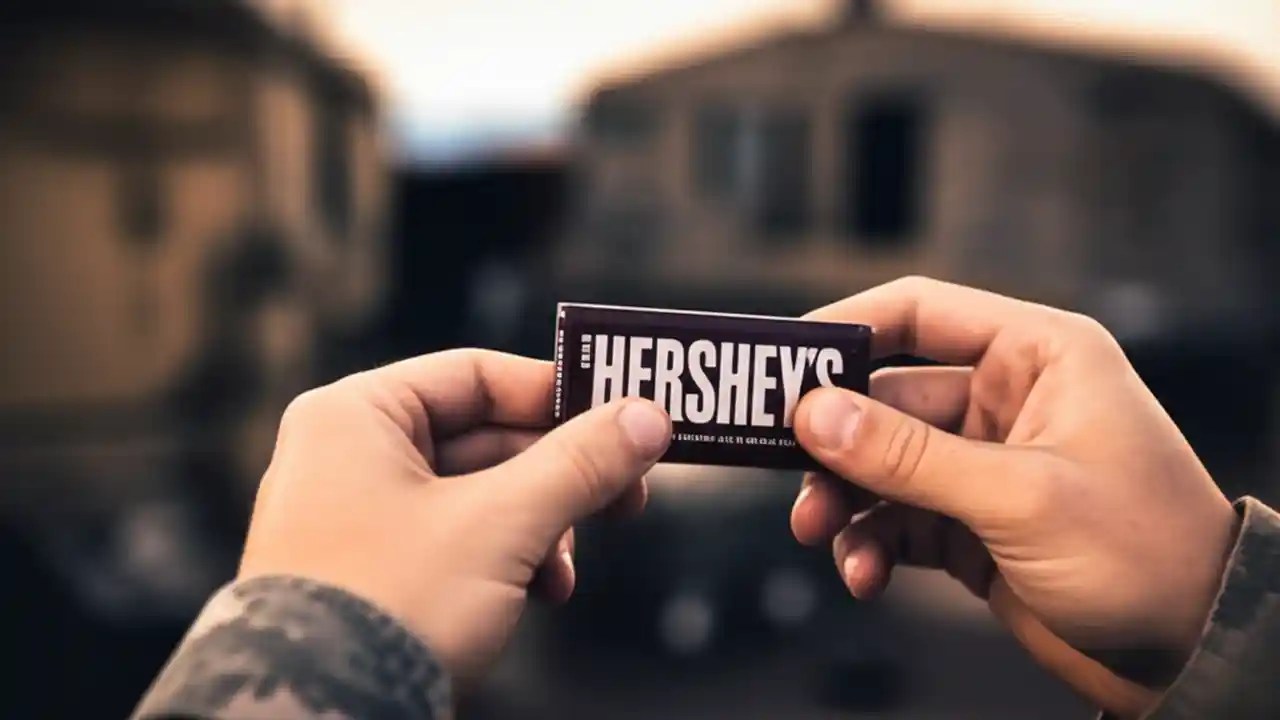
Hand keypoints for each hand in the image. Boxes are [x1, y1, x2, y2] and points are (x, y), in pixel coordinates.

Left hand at [238, 349, 670, 683]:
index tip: (620, 417)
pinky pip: (456, 542)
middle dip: (559, 473)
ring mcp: (355, 519)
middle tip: (627, 490)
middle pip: (483, 437)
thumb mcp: (502, 525)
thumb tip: (647, 418)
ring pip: (477, 495)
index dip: (555, 395)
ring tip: (568, 565)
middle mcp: (347, 457)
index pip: (475, 375)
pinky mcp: (372, 574)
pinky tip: (544, 590)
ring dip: (540, 524)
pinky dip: (508, 558)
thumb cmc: (389, 607)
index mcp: (355, 417)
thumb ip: (579, 464)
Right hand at [789, 278, 1238, 716]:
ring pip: (881, 464)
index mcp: (1036, 356)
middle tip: (779, 462)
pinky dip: (870, 544)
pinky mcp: (971, 524)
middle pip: (884, 397)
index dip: (845, 328)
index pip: (919, 313)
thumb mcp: (1020, 497)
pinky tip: (865, 574)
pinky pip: (895, 520)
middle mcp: (1005, 401)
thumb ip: (910, 456)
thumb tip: (815, 414)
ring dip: (842, 498)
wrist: (1192, 652)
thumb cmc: (1144, 553)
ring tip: (819, 532)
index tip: (781, 360)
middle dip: (832, 438)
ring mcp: (984, 465)